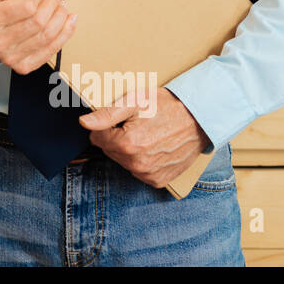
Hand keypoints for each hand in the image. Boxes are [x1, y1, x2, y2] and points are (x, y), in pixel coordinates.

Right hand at [0, 0, 76, 75]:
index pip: (27, 7)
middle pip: (38, 22)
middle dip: (53, 5)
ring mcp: (9, 58)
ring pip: (47, 36)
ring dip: (60, 17)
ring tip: (61, 6)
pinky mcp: (23, 66)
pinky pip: (51, 50)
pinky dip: (65, 33)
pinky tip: (68, 20)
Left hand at [80, 87, 211, 187]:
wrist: (199, 119)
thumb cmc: (166, 106)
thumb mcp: (134, 102)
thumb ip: (106, 115)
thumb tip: (83, 123)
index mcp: (127, 144)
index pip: (96, 137)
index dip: (107, 125)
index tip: (123, 118)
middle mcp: (136, 164)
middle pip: (109, 150)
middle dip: (117, 138)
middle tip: (137, 124)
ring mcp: (148, 174)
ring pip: (123, 161)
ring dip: (130, 150)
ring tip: (148, 134)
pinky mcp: (159, 180)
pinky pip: (140, 172)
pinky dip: (143, 161)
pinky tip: (155, 147)